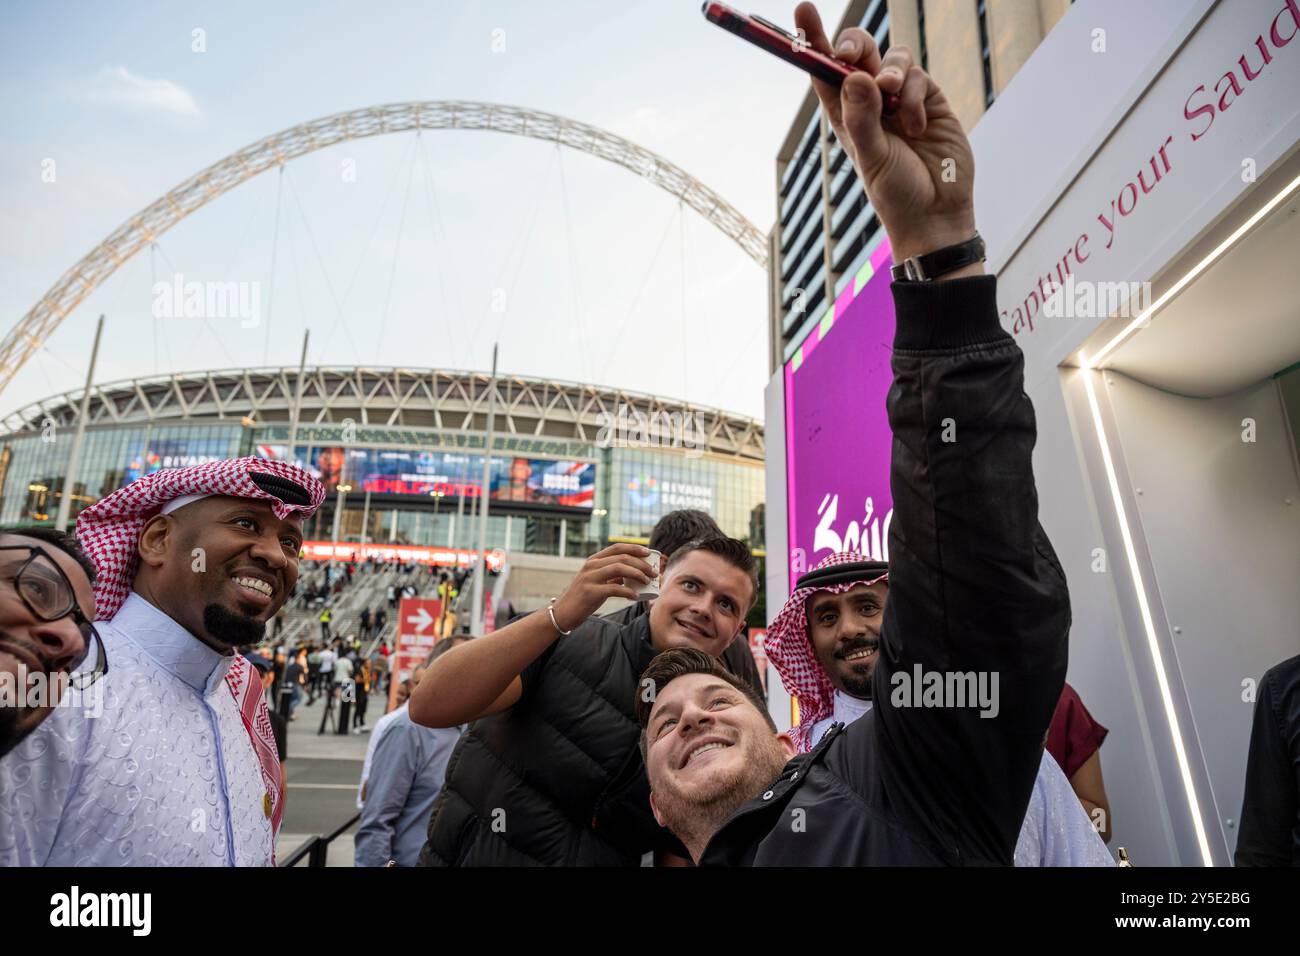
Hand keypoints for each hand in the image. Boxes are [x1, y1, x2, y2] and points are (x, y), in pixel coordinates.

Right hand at [550, 543, 652, 632]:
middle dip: (642, 564)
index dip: (635, 548)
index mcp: (594, 560)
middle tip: (654, 572)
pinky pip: (614, 588)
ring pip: (619, 568)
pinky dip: (628, 592)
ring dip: (638, 574)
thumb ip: (612, 576)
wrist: (562, 613)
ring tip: (648, 581)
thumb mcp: (597, 582)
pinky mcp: (590, 592)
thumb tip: (634, 574)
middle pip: (622, 558)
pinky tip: (635, 596)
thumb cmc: (583, 598)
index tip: (649, 553)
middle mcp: (591, 566)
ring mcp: (590, 578)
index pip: (617, 547)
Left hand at [794, 3, 977, 264]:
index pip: (824, 69)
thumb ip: (862, 117)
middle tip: (848, 54)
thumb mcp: (871, 157)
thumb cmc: (894, 192)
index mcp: (844, 113)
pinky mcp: (931, 100)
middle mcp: (871, 101)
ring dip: (891, 71)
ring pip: (893, 58)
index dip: (811, 39)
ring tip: (893, 95)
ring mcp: (902, 98)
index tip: (803, 10)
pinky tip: (918, 126)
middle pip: (857, 52)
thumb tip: (855, 75)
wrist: (936, 213)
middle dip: (853, 44)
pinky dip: (916, 95)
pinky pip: (920, 76)